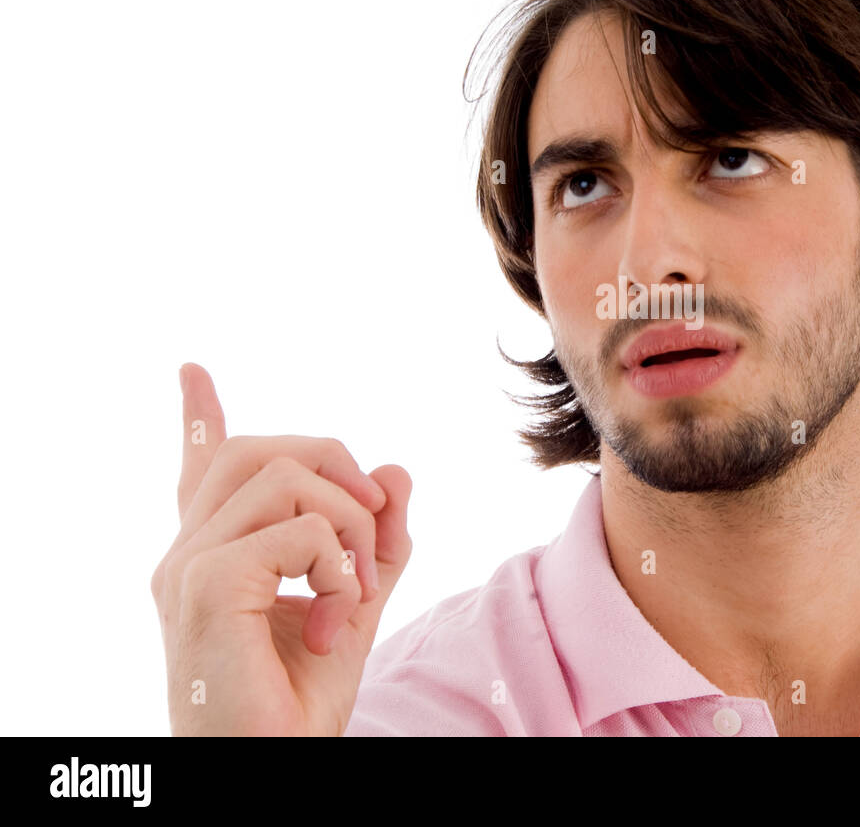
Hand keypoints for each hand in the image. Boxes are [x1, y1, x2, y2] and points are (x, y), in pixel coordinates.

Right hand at [151, 363, 412, 734]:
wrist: (275, 764)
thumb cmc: (299, 698)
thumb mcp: (355, 603)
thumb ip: (375, 539)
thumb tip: (396, 470)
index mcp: (215, 554)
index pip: (202, 469)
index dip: (198, 416)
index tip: (192, 370)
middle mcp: (189, 552)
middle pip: (258, 450)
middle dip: (334, 466)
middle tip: (372, 529)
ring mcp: (189, 566)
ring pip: (284, 475)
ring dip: (348, 523)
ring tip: (356, 586)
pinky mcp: (206, 585)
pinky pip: (300, 529)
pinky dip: (342, 566)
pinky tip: (337, 615)